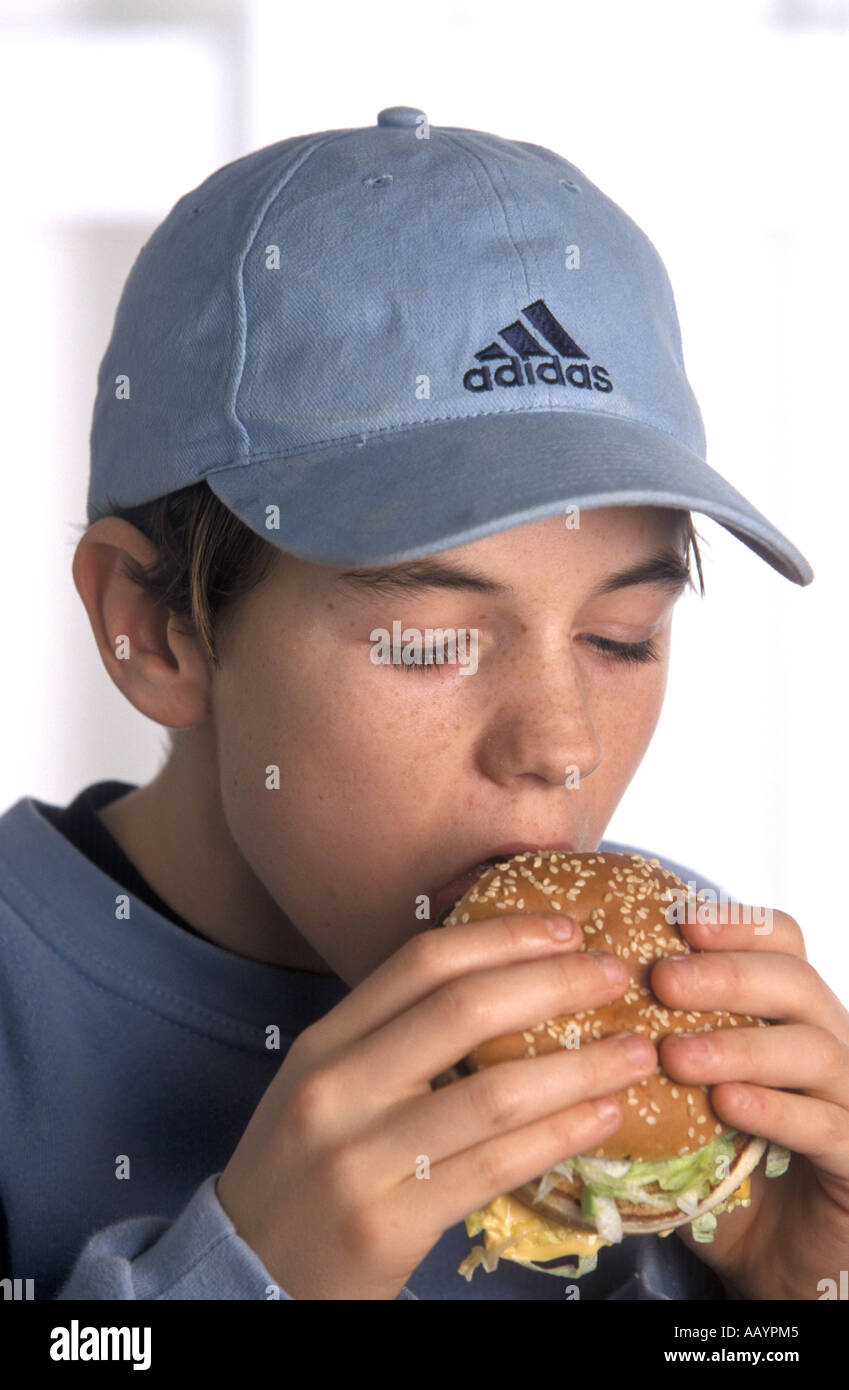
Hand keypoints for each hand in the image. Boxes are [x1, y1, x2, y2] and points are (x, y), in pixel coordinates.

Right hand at [215, 913, 656, 1298]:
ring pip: (493, 1092)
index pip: (421, 962)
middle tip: (616, 973)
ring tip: (637, 1051)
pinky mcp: (388, 1223)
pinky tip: (603, 1117)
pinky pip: (495, 1167)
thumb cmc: (308, 1169)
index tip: (566, 926)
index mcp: (325, 1043)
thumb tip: (504, 983)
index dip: (503, 935)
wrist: (252, 1274)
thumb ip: (396, 1038)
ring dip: (580, 1065)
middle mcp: (336, 1088)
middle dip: (553, 982)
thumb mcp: (330, 1086)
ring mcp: (359, 1158)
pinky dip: (560, 1135)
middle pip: (462, 1009)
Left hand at [650, 899, 848, 1299]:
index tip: (679, 918)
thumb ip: (647, 1047)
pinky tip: (727, 1105)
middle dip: (727, 973)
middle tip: (662, 978)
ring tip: (676, 1054)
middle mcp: (827, 1042)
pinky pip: (827, 1125)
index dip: (735, 923)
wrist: (779, 1256)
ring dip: (741, 1044)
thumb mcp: (681, 1095)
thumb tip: (560, 1004)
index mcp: (787, 1013)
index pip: (781, 941)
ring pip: (815, 1049)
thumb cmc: (722, 1164)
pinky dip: (775, 1110)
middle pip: (796, 981)